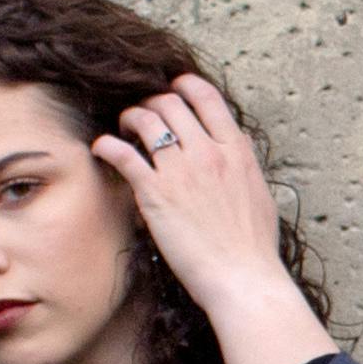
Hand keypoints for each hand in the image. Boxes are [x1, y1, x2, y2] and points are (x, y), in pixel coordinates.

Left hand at [89, 71, 337, 363]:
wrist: (243, 278)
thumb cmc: (254, 249)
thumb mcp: (260, 196)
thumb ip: (245, 169)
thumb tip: (239, 155)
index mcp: (236, 151)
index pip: (208, 97)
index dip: (185, 85)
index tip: (173, 87)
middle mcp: (209, 152)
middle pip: (172, 103)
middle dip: (153, 102)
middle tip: (144, 113)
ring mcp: (181, 170)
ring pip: (146, 120)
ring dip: (130, 117)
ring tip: (124, 127)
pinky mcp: (155, 192)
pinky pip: (123, 154)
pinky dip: (107, 145)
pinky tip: (102, 148)